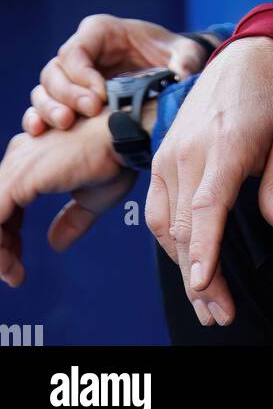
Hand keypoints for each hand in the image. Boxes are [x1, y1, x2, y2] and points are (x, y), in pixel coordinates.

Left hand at [0, 109, 134, 286]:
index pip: (5, 205)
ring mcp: (16, 168)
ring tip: (13, 274)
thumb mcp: (91, 199)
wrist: (125, 135)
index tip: (18, 264)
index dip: (7, 238)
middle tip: (14, 274)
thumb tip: (56, 243)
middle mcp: (18, 159)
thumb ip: (70, 221)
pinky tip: (11, 266)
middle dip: (1, 248)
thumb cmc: (115, 155)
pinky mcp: (19, 179)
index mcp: (32, 162)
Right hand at [23, 15, 209, 136]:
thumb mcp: (183, 52)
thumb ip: (185, 60)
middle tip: (88, 113)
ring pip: (44, 88)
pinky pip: (42, 106)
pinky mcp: (67, 97)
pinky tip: (40, 134)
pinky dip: (37, 118)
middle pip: (55, 70)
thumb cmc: (171, 53)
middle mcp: (79, 50)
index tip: (100, 98)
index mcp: (100, 31)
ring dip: (49, 108)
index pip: (77, 51)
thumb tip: (183, 75)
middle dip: (66, 94)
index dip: (82, 74)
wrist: (167, 67)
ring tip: (65, 126)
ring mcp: (70, 74)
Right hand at [145, 37, 272, 327]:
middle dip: (198, 277)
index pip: (207, 207)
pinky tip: (188, 260)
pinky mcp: (162, 156)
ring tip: (204, 300)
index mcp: (224, 146)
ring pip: (164, 224)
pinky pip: (157, 208)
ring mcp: (170, 153)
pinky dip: (169, 239)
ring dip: (181, 265)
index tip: (203, 284)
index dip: (204, 249)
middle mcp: (188, 151)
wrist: (247, 58)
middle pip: (183, 227)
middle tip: (220, 314)